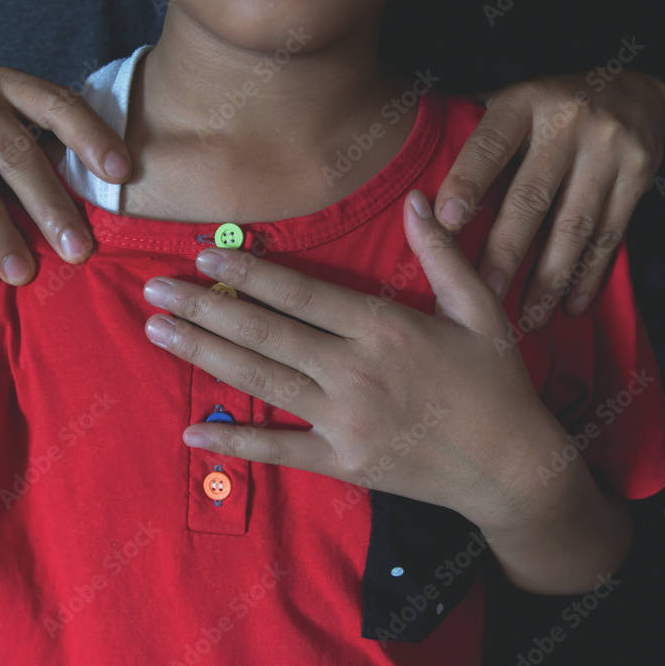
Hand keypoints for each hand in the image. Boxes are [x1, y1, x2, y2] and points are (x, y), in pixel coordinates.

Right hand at [0, 68, 132, 282]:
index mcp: (9, 87)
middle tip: (78, 251)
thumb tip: (109, 217)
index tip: (122, 174)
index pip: (57, 104)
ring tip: (21, 273)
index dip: (91, 136)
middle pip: (14, 152)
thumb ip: (49, 160)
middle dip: (49, 206)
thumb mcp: (11, 141)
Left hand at [142, 191, 562, 531]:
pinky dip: (233, 443)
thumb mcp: (480, 309)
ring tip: (157, 333)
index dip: (246, 272)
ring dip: (204, 354)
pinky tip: (191, 431)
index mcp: (384, 328)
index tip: (202, 255)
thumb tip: (416, 198)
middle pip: (264, 331)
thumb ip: (442, 254)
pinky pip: (279, 449)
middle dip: (203, 307)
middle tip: (152, 289)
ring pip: (260, 379)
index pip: (300, 292)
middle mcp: (354, 370)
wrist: (512, 467)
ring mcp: (344, 419)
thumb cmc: (497, 383)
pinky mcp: (342, 462)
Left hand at [434, 70, 664, 326]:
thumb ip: (474, 137)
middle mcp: (569, 122)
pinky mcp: (639, 177)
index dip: (467, 183)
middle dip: (505, 251)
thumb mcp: (512, 101)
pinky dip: (589, 275)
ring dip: (548, 278)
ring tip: (528, 318)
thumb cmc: (549, 107)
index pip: (489, 146)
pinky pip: (611, 235)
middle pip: (531, 197)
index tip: (444, 223)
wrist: (635, 90)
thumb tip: (421, 191)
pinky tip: (570, 305)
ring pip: (574, 225)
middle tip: (484, 293)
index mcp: (524, 101)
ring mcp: (609, 150)